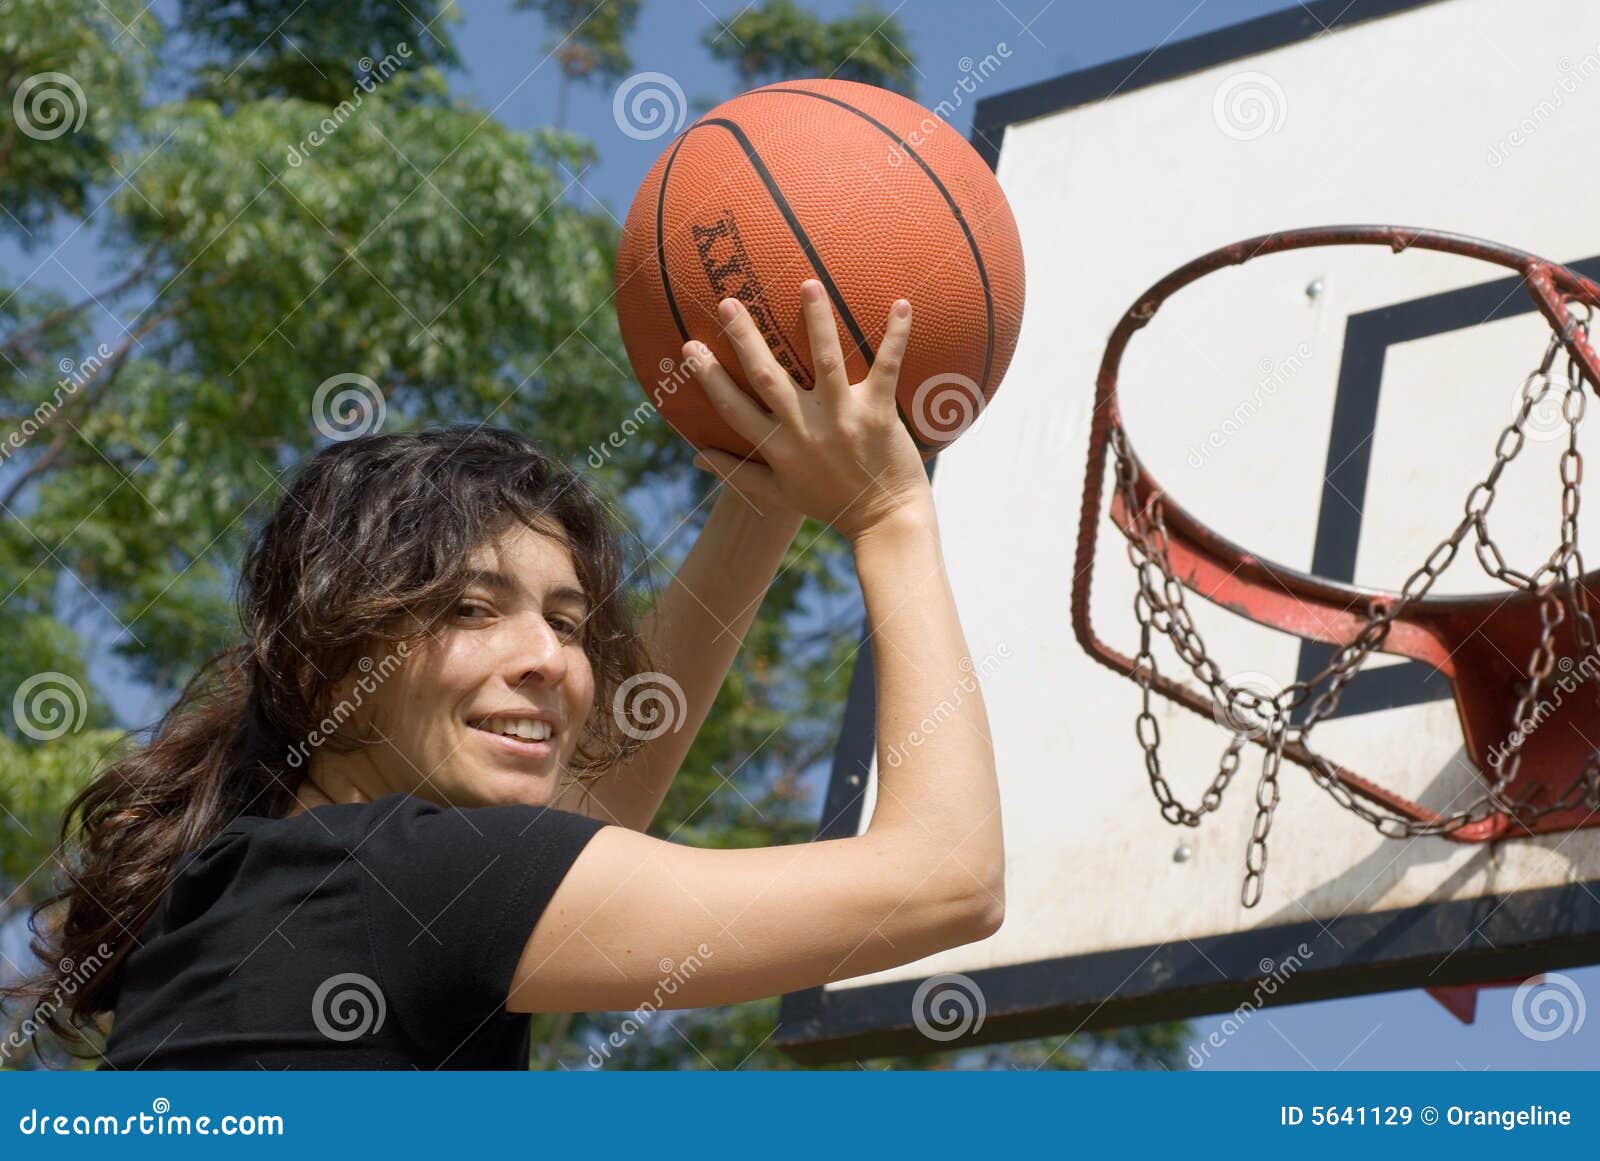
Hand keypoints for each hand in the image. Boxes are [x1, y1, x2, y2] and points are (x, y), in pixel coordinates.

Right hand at [683, 282, 932, 543]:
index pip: (734, 408)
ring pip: (825, 361)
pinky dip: (896, 336)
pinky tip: (901, 303)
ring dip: (817, 321)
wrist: (884, 521)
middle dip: (745, 338)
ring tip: (808, 284)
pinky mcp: (878, 413)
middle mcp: (806, 429)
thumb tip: (695, 455)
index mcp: (779, 447)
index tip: (689, 346)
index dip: (710, 378)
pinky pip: (887, 367)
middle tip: (729, 302)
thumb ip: (737, 472)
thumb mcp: (779, 494)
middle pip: (768, 376)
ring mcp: (843, 418)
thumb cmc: (831, 505)